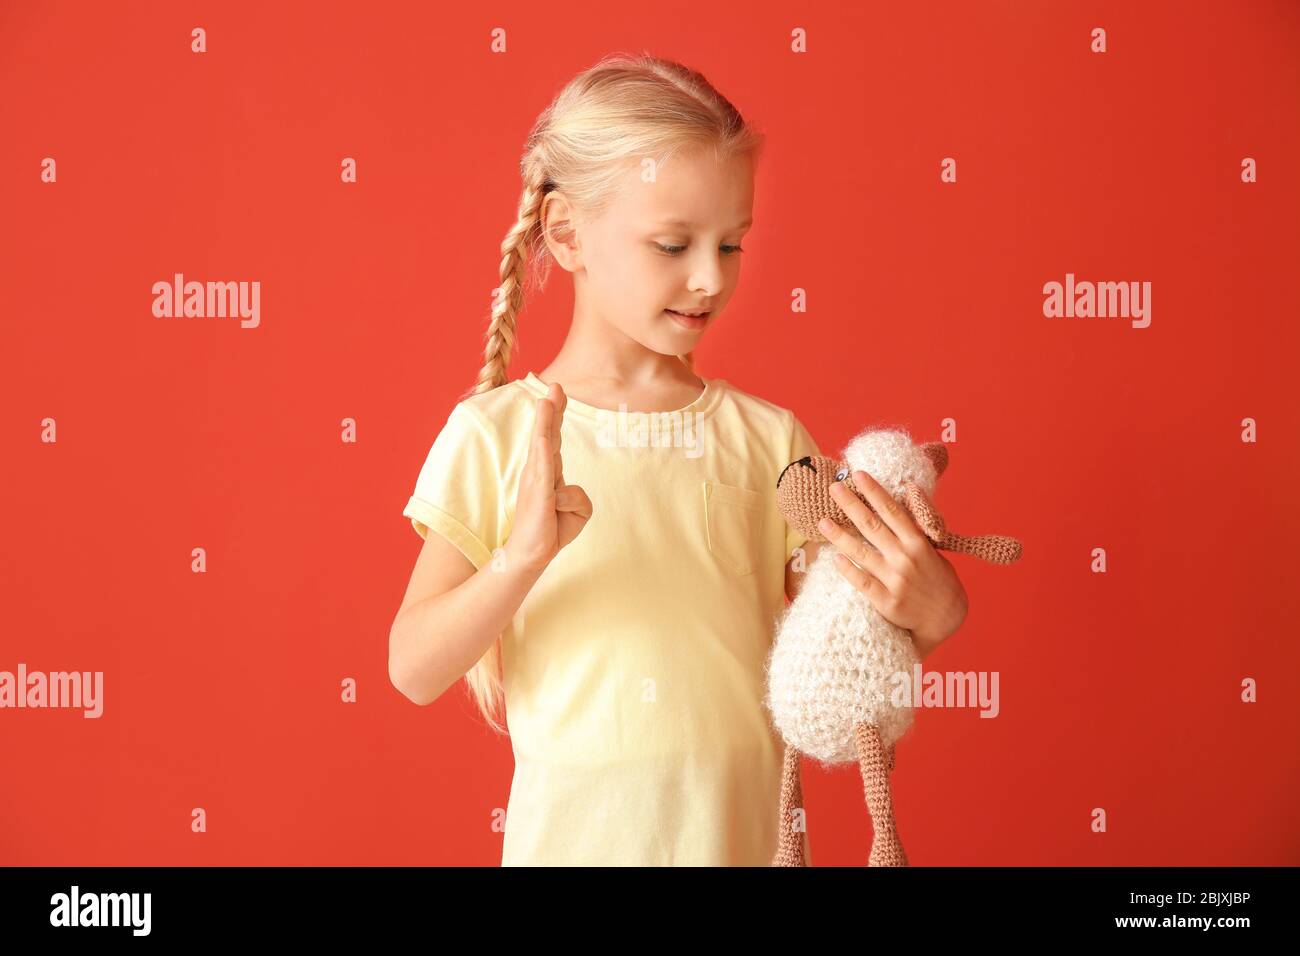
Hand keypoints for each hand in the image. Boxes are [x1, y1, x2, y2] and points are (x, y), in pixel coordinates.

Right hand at [504, 384, 592, 572]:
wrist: (531, 554)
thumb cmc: (552, 531)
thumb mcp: (577, 512)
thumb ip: (578, 496)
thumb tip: (568, 491)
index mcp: (547, 472)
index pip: (553, 439)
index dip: (555, 415)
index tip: (557, 393)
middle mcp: (539, 471)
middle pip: (548, 435)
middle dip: (552, 409)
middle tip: (556, 386)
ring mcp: (536, 480)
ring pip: (543, 444)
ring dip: (546, 421)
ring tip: (547, 400)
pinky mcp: (538, 493)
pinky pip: (541, 467)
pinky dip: (543, 450)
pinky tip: (544, 437)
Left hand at [819, 470, 967, 654]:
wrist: (946, 617)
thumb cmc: (938, 577)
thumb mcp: (934, 547)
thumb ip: (917, 522)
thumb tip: (910, 488)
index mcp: (918, 543)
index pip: (893, 511)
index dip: (875, 492)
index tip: (858, 474)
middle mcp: (906, 558)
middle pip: (873, 527)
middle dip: (852, 505)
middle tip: (833, 488)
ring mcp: (895, 581)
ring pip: (862, 553)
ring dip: (840, 536)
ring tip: (823, 522)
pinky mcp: (887, 602)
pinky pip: (862, 583)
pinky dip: (848, 570)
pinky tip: (834, 558)